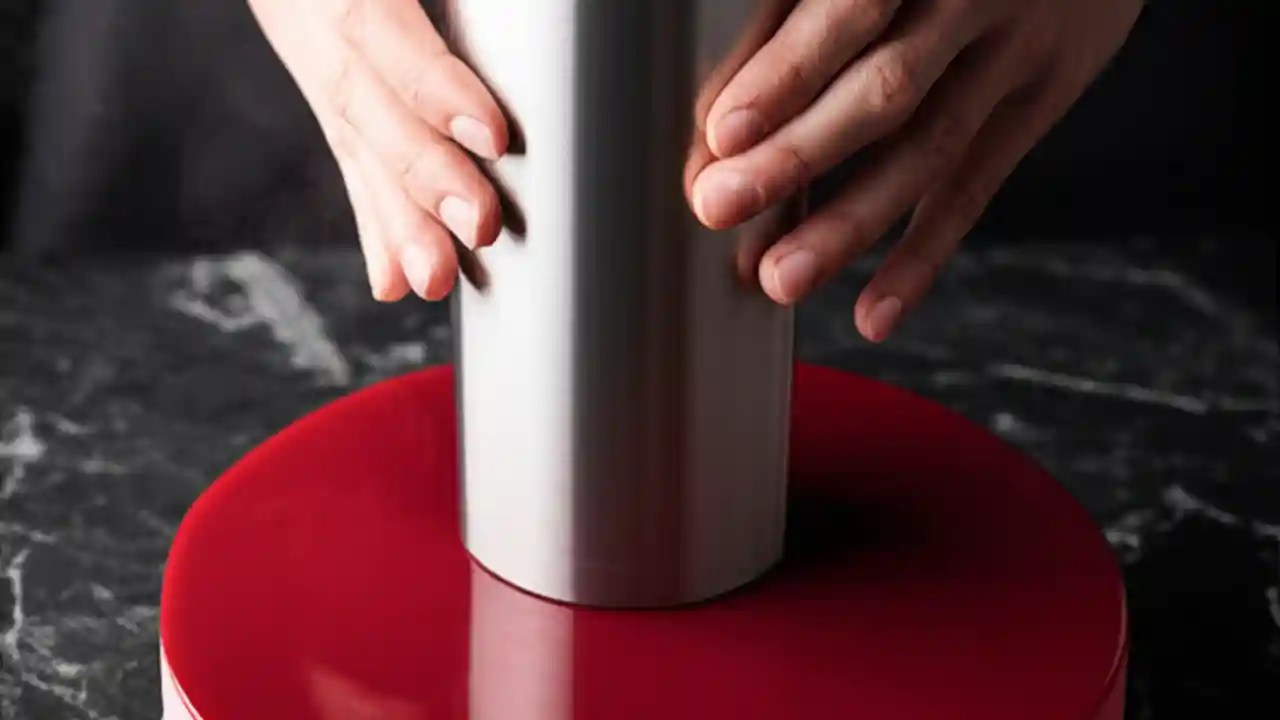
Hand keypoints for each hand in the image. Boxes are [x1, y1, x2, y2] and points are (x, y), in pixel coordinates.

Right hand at [247, 0, 508, 300]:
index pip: (375, 27)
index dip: (431, 86)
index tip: (490, 135)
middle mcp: (308, 13)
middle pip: (362, 104)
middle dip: (422, 175)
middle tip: (477, 227)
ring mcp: (308, 43)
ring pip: (350, 139)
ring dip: (396, 220)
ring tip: (431, 278)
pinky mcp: (319, 68)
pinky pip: (344, 150)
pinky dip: (373, 218)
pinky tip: (392, 278)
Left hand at [692, 0, 1144, 340]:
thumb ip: (796, 24)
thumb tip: (714, 130)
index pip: (848, 9)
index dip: (787, 72)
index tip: (723, 134)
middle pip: (887, 87)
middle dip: (797, 155)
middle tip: (723, 205)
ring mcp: (1018, 49)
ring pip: (930, 149)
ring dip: (848, 223)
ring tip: (782, 276)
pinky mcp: (1043, 97)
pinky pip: (976, 186)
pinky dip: (922, 257)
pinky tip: (874, 312)